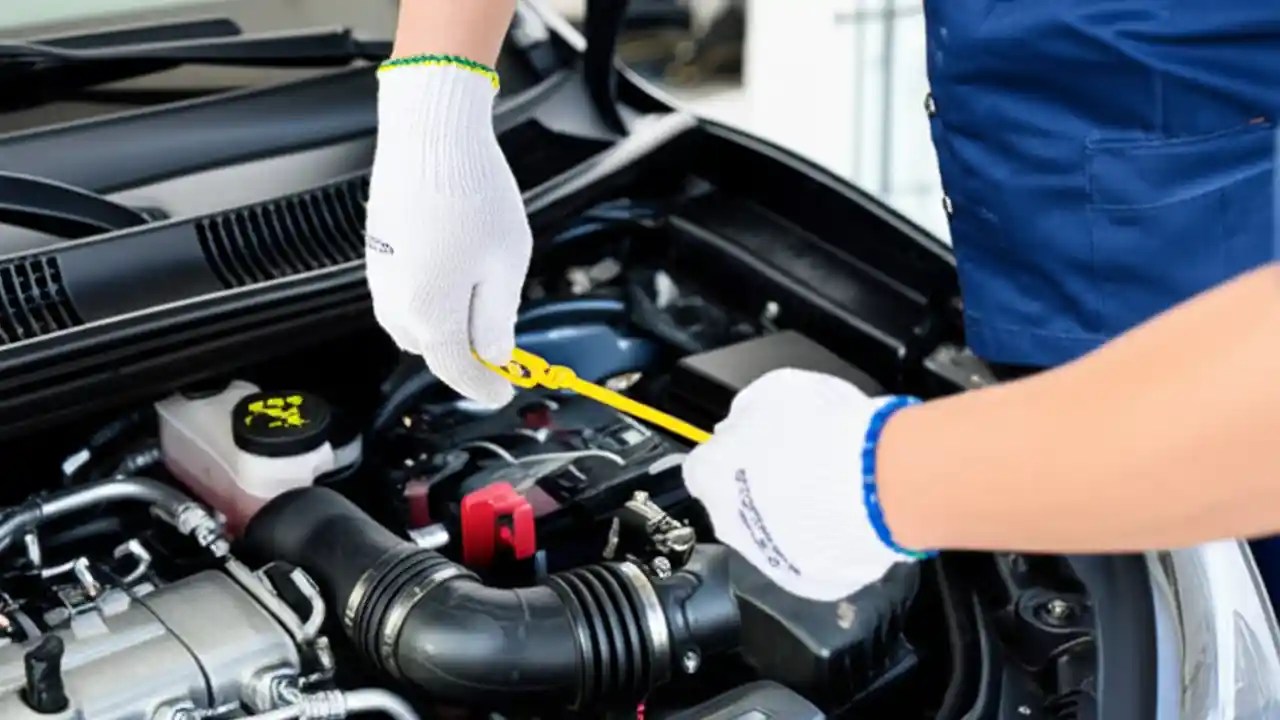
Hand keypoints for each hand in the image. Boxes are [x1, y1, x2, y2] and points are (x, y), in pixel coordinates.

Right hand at [365, 65, 530, 407]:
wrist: (430, 135)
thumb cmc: (472, 192)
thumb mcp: (506, 264)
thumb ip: (498, 318)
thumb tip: (495, 354)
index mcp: (431, 313)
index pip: (458, 371)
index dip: (484, 387)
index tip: (502, 393)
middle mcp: (397, 301)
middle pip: (433, 350)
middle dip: (464, 354)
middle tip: (499, 345)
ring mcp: (381, 275)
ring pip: (414, 323)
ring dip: (444, 324)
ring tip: (479, 299)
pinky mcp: (378, 252)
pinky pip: (403, 293)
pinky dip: (429, 296)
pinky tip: (454, 268)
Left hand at [682, 368, 913, 600]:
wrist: (876, 483)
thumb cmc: (826, 434)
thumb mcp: (776, 392)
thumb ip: (749, 411)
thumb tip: (746, 420)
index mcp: (710, 475)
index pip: (702, 466)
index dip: (733, 452)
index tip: (755, 444)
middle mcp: (729, 523)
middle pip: (735, 504)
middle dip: (762, 486)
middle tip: (801, 464)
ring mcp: (767, 558)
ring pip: (772, 534)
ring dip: (793, 516)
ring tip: (832, 490)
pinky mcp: (808, 583)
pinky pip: (810, 560)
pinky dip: (824, 544)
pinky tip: (848, 518)